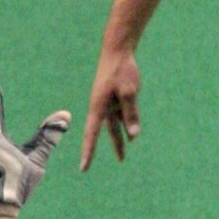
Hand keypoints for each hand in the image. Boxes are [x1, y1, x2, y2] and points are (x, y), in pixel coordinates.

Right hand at [80, 47, 140, 168]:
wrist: (118, 50)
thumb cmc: (121, 69)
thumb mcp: (129, 91)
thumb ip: (131, 114)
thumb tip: (134, 136)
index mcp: (98, 107)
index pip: (92, 134)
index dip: (88, 152)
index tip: (84, 168)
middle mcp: (102, 107)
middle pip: (106, 132)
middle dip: (109, 148)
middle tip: (107, 167)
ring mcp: (109, 103)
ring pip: (116, 125)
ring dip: (120, 139)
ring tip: (121, 157)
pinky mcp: (116, 98)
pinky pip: (122, 115)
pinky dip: (127, 121)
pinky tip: (131, 131)